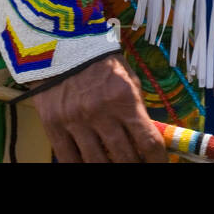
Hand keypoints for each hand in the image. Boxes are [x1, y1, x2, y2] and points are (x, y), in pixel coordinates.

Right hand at [30, 53, 166, 162]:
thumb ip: (137, 112)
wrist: (61, 44)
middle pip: (125, 159)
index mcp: (124, 98)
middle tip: (136, 165)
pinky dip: (81, 168)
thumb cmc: (100, 63)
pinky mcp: (53, 125)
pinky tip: (90, 165)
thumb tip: (146, 144)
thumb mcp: (128, 81)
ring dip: (109, 169)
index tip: (159, 165)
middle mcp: (100, 112)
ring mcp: (75, 120)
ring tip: (114, 164)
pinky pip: (69, 160)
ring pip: (97, 164)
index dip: (158, 161)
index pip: (148, 142)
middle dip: (134, 166)